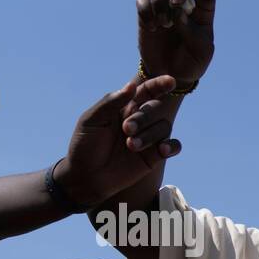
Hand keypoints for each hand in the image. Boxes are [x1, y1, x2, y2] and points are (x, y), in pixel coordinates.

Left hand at [56, 75, 182, 206]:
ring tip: (131, 147)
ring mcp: (149, 139)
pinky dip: (172, 146)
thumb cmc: (85, 145)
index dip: (159, 85)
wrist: (86, 176)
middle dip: (144, 118)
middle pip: (156, 109)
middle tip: (126, 130)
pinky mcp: (155, 157)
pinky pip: (173, 146)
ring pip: (164, 128)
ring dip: (150, 136)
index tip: (170, 81)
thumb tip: (132, 85)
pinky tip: (162, 151)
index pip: (146, 91)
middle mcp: (140, 121)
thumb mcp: (92, 120)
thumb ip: (111, 102)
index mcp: (124, 107)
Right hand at [138, 0, 215, 86]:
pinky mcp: (146, 13)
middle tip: (177, 2)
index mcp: (202, 12)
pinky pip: (142, 0)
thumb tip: (178, 12)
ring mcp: (164, 6)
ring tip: (165, 24)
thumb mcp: (201, 51)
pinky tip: (153, 28)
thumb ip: (193, 31)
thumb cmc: (192, 62)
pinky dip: (146, 10)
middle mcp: (183, 4)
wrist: (170, 74)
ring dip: (160, 1)